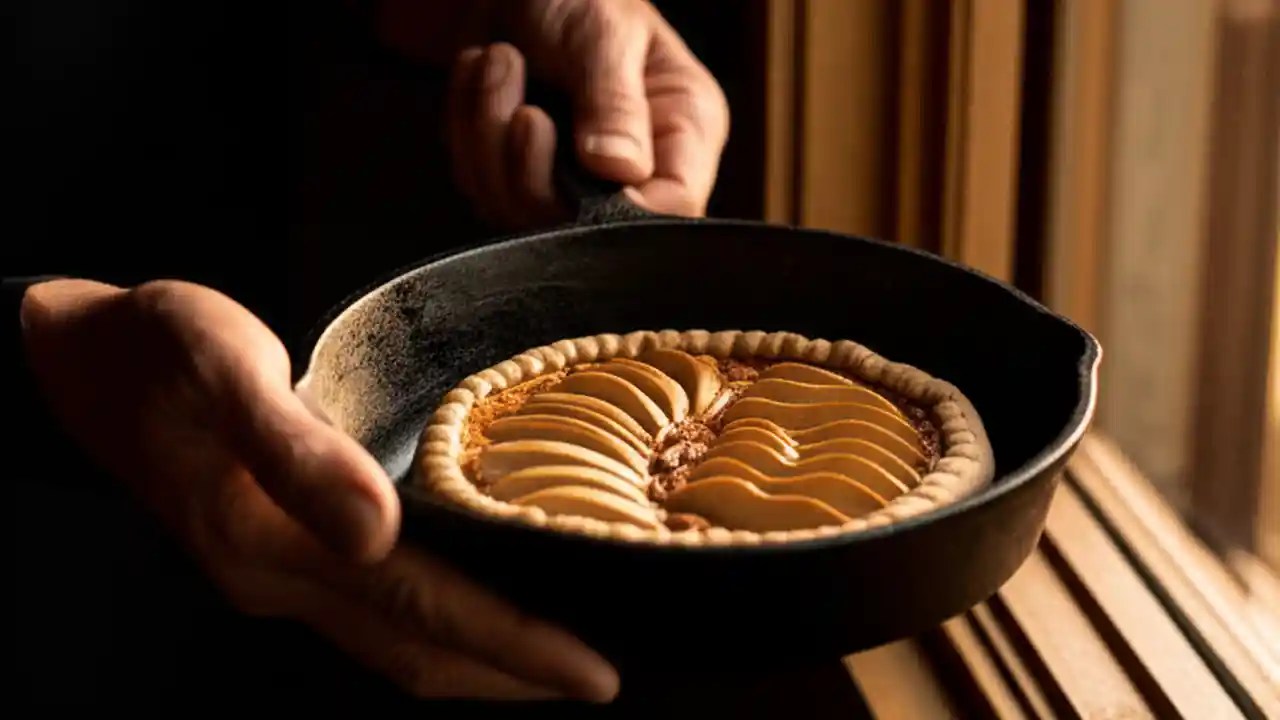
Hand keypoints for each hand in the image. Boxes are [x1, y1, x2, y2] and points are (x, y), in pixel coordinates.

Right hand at [20, 279, 618, 701]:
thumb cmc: (156, 352)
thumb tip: (378, 527)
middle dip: (513, 672)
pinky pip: (376, 617)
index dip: (513, 644)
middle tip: (596, 679)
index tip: (589, 671)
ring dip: (480, 661)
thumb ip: (296, 448)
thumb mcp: (223, 368)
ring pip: (399, 645)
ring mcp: (278, 577)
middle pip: (420, 648)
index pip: (423, 608)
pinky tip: (472, 609)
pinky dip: (439, 627)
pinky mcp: (281, 556)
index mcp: (272, 542)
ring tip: (550, 661)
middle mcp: (281, 579)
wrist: (82, 364)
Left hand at [443, 0, 729, 228]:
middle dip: (531, 169)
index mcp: (682, 131)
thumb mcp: (605, 32)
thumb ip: (614, 102)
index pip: (674, 208)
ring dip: (487, 139)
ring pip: (519, 212)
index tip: (580, 165)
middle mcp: (635, 170)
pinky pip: (480, 188)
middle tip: (523, 107)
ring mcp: (572, 181)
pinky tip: (482, 78)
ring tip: (498, 62)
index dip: (624, 212)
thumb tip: (620, 170)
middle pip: (584, 227)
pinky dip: (466, 132)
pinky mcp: (517, 179)